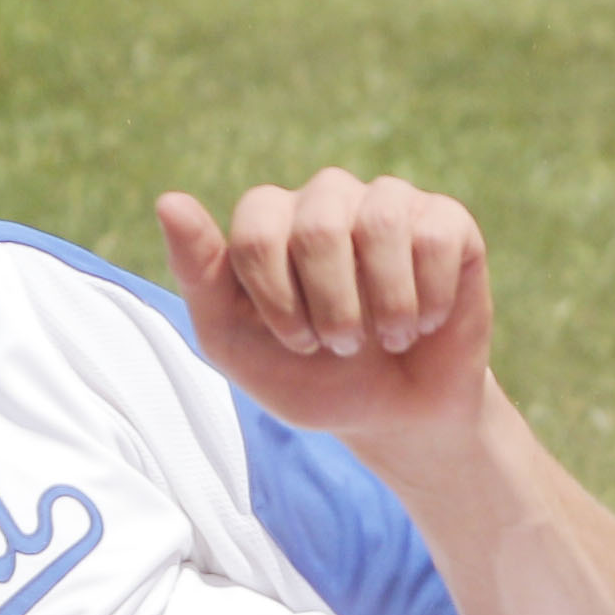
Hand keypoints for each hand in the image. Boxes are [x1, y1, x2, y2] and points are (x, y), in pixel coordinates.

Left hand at [157, 171, 494, 448]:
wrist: (396, 417)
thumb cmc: (309, 377)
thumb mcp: (236, 342)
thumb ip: (199, 276)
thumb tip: (168, 200)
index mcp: (269, 220)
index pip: (257, 229)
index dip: (277, 297)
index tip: (295, 341)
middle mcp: (326, 198)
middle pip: (318, 226)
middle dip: (332, 307)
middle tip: (343, 345)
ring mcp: (387, 202)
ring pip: (380, 223)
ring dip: (385, 305)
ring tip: (389, 337)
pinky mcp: (446, 220)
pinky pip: (436, 236)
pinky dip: (430, 296)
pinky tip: (426, 320)